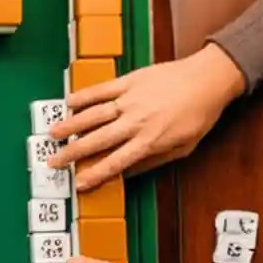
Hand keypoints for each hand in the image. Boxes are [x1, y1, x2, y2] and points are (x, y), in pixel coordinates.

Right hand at [47, 43, 246, 190]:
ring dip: (71, 125)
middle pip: (97, 140)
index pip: (115, 163)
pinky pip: (101, 90)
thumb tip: (128, 172)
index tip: (78, 183)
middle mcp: (135, 122)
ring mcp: (130, 100)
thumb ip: (153, 161)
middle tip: (54, 161)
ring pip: (93, 115)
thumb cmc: (199, 115)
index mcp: (149, 141)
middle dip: (72, 153)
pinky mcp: (129, 81)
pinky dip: (84, 96)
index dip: (95, 175)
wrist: (209, 79)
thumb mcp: (183, 148)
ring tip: (53, 133)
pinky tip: (69, 102)